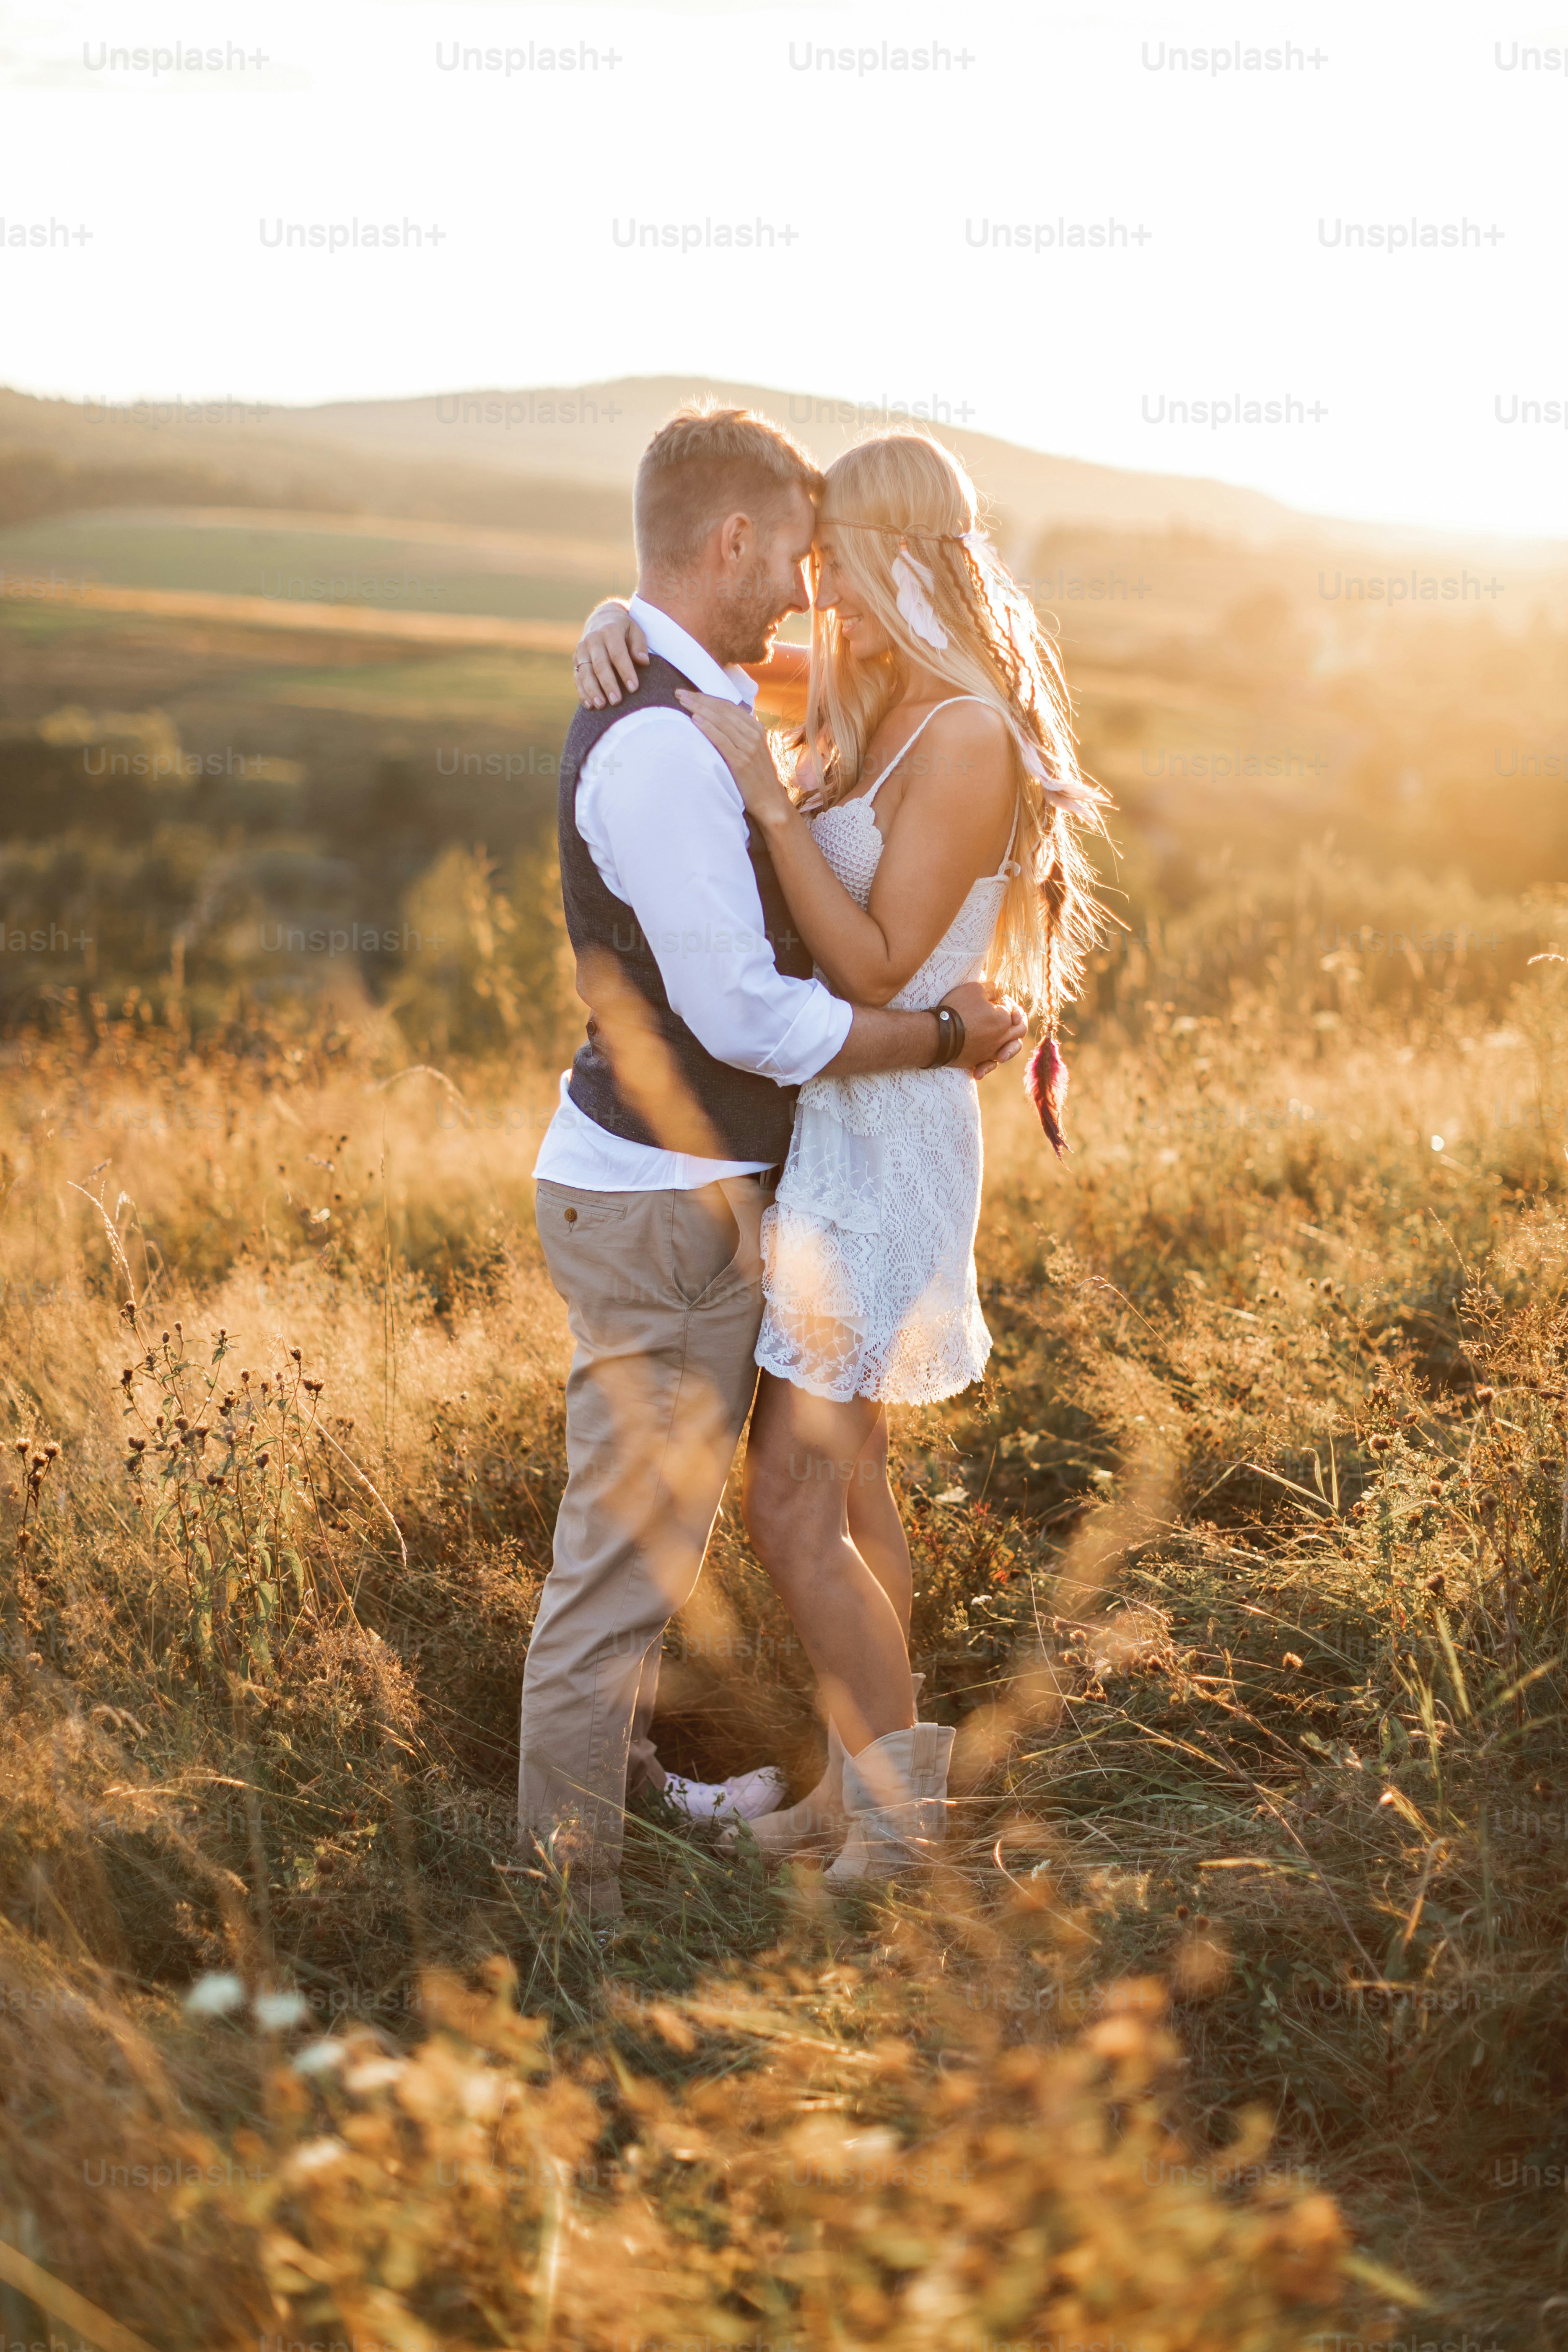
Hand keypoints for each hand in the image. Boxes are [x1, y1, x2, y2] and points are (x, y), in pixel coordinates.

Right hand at [575, 602, 648, 708]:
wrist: (601, 618)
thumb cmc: (624, 629)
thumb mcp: (635, 630)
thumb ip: (639, 645)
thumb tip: (643, 661)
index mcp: (609, 631)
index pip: (617, 653)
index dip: (625, 671)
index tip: (634, 688)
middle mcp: (593, 639)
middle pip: (599, 665)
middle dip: (608, 684)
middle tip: (617, 701)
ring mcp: (581, 650)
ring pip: (585, 672)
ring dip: (593, 690)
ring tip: (602, 706)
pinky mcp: (576, 660)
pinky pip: (577, 677)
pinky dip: (582, 692)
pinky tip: (590, 705)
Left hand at [674, 690, 792, 823]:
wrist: (769, 801)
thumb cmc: (756, 777)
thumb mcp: (752, 750)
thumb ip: (740, 735)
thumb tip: (721, 721)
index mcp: (755, 728)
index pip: (728, 706)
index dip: (708, 698)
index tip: (689, 694)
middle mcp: (753, 734)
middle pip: (723, 710)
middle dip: (700, 700)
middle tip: (680, 693)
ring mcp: (748, 747)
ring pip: (721, 721)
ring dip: (700, 709)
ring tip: (683, 702)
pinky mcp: (741, 762)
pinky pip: (722, 740)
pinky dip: (708, 728)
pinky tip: (695, 720)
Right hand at [941, 982, 1026, 1077]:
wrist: (937, 1034)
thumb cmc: (957, 1009)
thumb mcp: (975, 989)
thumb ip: (993, 989)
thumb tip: (1001, 990)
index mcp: (1006, 1020)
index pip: (1016, 1011)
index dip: (1007, 1003)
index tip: (995, 999)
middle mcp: (1002, 1039)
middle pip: (1019, 1032)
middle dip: (1016, 1023)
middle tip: (1006, 1017)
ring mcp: (990, 1052)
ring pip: (1008, 1051)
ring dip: (1007, 1045)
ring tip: (1000, 1035)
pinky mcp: (977, 1061)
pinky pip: (989, 1065)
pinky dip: (989, 1063)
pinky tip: (988, 1058)